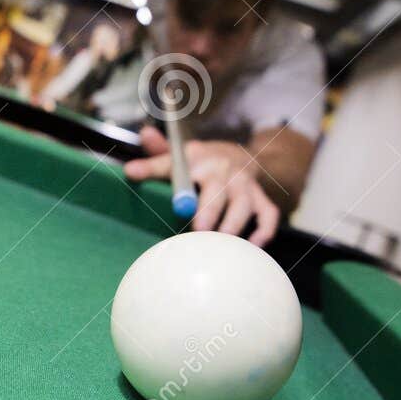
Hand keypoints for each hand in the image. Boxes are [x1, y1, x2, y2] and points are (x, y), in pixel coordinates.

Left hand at [123, 126, 282, 246]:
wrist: (239, 155)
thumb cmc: (201, 162)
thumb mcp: (179, 155)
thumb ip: (156, 159)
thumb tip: (133, 162)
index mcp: (197, 158)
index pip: (176, 165)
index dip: (159, 172)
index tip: (146, 181)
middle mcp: (222, 170)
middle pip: (217, 188)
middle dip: (210, 208)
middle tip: (201, 228)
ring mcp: (243, 184)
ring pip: (244, 203)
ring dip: (235, 223)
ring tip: (224, 242)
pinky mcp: (260, 197)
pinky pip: (267, 213)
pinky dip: (264, 229)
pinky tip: (254, 244)